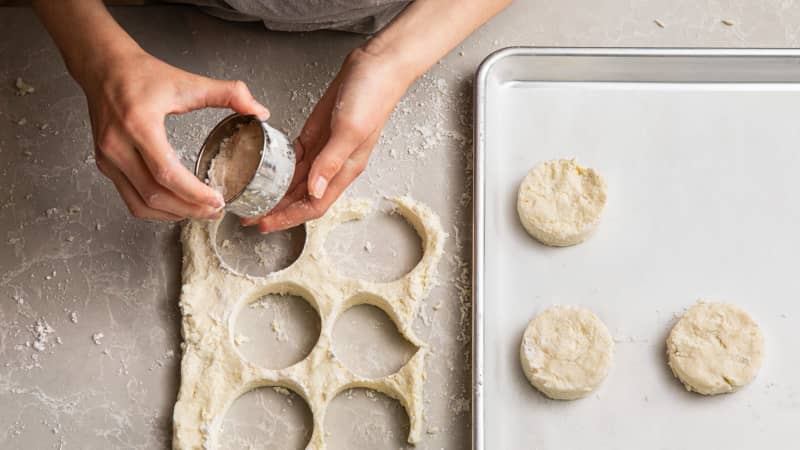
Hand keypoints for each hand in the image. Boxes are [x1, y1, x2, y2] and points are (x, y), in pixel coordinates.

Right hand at [82, 48, 269, 220]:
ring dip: (173, 215)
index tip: (218, 200)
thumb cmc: (141, 74)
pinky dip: (155, 209)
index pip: (167, 172)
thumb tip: (260, 110)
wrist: (104, 67)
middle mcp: (117, 145)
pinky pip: (130, 199)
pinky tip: (176, 206)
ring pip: (141, 203)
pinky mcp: (104, 165)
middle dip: (189, 209)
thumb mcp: (188, 82)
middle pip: (155, 195)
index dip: (194, 193)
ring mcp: (107, 158)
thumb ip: (228, 94)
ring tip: (200, 212)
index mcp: (139, 124)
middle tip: (215, 210)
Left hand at [243, 48, 412, 232]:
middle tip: (251, 216)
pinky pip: (296, 157)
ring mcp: (325, 148)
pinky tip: (266, 171)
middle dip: (277, 209)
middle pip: (302, 197)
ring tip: (254, 199)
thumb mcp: (350, 130)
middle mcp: (334, 164)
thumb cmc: (373, 96)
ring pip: (297, 179)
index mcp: (345, 169)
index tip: (266, 225)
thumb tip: (313, 190)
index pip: (315, 205)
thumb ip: (331, 161)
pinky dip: (281, 167)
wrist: (377, 65)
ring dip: (277, 192)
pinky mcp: (317, 132)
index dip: (289, 218)